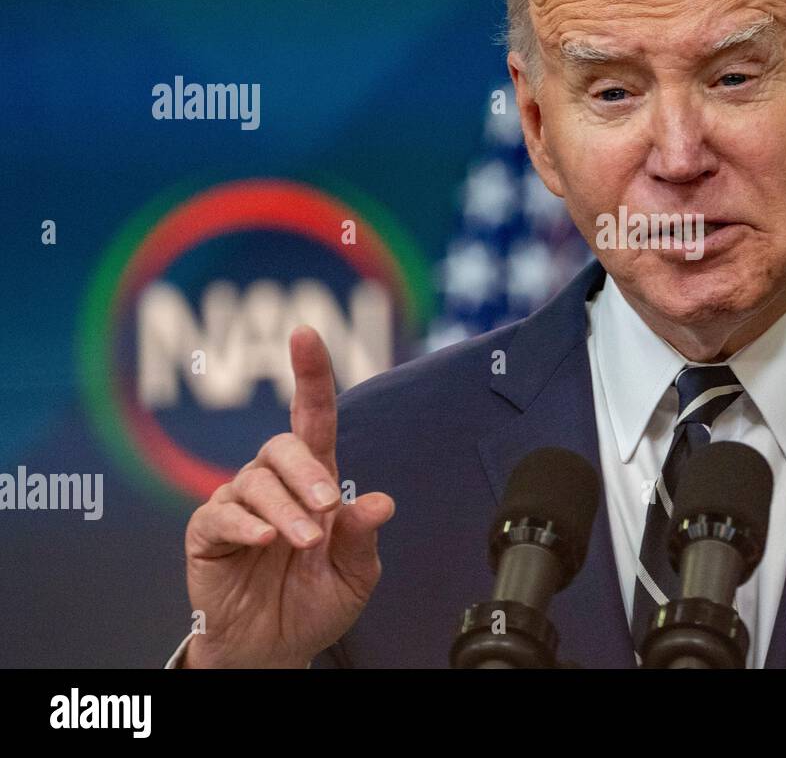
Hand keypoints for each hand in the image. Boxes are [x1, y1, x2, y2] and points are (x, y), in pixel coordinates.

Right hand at [182, 325, 394, 666]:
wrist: (275, 649)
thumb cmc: (314, 603)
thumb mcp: (356, 575)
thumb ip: (362, 537)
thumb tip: (380, 501)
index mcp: (316, 482)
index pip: (313, 417)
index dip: (310, 375)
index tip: (305, 335)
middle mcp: (276, 484)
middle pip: (284, 446)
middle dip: (309, 472)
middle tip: (329, 507)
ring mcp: (238, 505)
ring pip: (256, 482)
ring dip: (285, 511)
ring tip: (303, 544)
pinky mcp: (207, 534)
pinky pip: (221, 515)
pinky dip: (245, 525)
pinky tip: (263, 541)